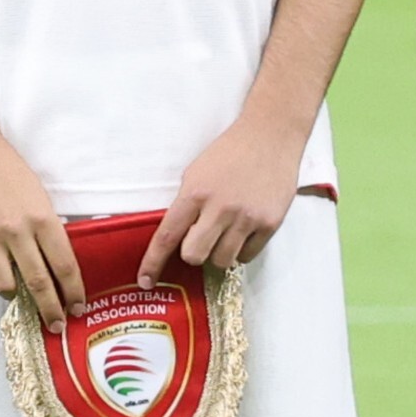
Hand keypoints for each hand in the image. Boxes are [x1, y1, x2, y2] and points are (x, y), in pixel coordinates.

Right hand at [0, 138, 79, 325]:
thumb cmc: (7, 171)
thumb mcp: (39, 196)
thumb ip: (47, 229)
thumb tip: (55, 265)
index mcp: (41, 217)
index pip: (64, 265)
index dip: (74, 291)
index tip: (78, 307)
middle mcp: (16, 230)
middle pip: (39, 282)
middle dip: (52, 309)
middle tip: (57, 324)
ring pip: (6, 286)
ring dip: (16, 296)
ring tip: (19, 293)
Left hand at [139, 113, 309, 282]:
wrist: (270, 136)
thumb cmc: (229, 153)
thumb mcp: (195, 173)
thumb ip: (186, 205)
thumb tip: (176, 237)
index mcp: (195, 193)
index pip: (167, 236)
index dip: (153, 262)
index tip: (145, 280)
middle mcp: (220, 208)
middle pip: (194, 256)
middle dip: (193, 253)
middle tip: (200, 239)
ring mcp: (247, 218)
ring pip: (222, 260)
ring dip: (218, 253)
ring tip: (225, 232)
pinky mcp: (270, 223)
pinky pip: (247, 256)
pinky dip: (241, 250)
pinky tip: (243, 231)